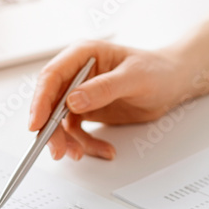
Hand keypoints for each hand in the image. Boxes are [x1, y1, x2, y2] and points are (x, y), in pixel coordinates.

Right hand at [28, 41, 187, 160]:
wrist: (172, 83)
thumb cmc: (156, 70)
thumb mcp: (134, 77)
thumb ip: (104, 88)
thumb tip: (73, 100)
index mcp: (83, 55)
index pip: (51, 76)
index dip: (40, 101)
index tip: (36, 124)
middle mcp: (76, 74)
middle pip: (50, 102)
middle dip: (51, 129)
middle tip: (57, 150)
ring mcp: (80, 93)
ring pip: (60, 121)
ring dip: (68, 141)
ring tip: (81, 154)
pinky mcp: (88, 111)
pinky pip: (77, 132)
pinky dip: (86, 144)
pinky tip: (105, 150)